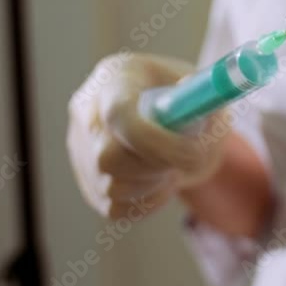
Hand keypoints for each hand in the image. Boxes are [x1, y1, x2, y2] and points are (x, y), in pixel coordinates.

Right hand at [67, 53, 229, 217]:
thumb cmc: (190, 104)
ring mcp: (82, 149)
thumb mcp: (203, 93)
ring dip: (155, 184)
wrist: (178, 126)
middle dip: (156, 166)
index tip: (194, 154)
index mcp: (115, 77)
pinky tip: (161, 180)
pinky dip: (148, 201)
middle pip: (107, 157)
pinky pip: (116, 208)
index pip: (119, 114)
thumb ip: (201, 98)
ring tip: (173, 165)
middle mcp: (88, 112)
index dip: (156, 141)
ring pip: (113, 187)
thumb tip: (194, 96)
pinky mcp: (88, 182)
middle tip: (186, 159)